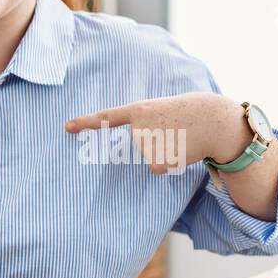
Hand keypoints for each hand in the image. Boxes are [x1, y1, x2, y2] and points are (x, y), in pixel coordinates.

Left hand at [64, 92, 250, 174]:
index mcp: (138, 110)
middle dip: (153, 143)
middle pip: (135, 146)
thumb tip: (140, 152)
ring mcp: (146, 146)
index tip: (66, 126)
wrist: (211, 119)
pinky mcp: (156, 162)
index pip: (105, 117)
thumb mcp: (161, 111)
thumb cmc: (186, 114)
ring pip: (148, 158)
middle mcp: (137, 128)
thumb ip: (142, 124)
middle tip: (171, 130)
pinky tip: (181, 149)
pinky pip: (156, 167)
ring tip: (178, 137)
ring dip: (163, 151)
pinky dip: (169, 161)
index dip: (85, 122)